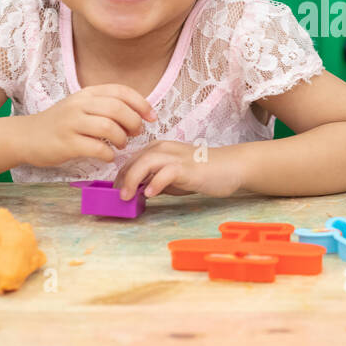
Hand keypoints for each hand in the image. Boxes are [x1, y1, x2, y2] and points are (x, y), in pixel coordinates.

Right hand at [18, 84, 155, 167]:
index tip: (151, 117)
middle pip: (118, 109)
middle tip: (135, 134)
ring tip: (120, 145)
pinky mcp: (66, 144)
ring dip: (121, 139)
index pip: (121, 91)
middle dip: (133, 123)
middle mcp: (79, 105)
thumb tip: (139, 114)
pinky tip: (108, 156)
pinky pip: (97, 148)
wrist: (26, 136)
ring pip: (109, 128)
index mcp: (86, 93)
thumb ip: (105, 106)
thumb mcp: (81, 106)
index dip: (141, 104)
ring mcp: (71, 124)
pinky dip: (109, 154)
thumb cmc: (61, 123)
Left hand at [114, 140, 245, 199]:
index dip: (120, 176)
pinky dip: (156, 183)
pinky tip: (151, 194)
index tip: (115, 192)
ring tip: (127, 196)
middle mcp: (164, 149)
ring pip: (146, 162)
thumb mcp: (173, 177)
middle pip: (134, 160)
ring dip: (133, 179)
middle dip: (121, 179)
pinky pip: (167, 172)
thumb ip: (156, 180)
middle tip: (117, 196)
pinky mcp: (187, 167)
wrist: (230, 167)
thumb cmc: (203, 172)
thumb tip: (138, 192)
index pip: (131, 160)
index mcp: (158, 149)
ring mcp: (175, 157)